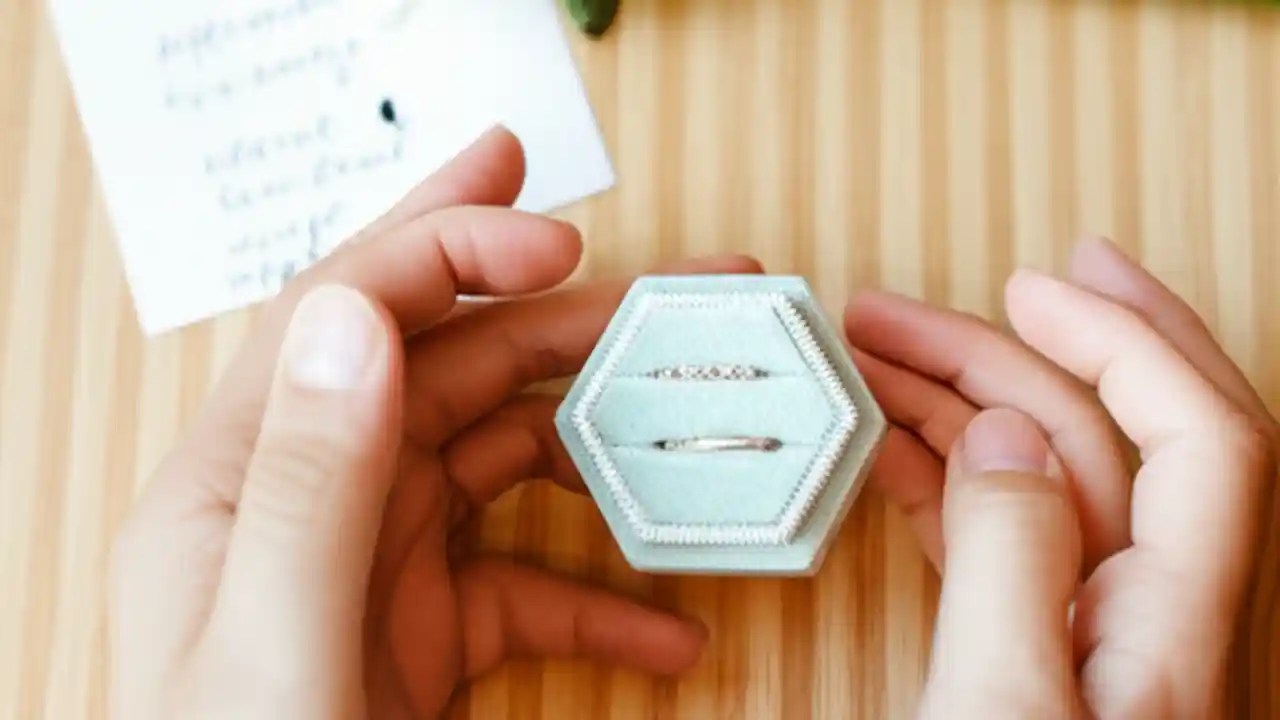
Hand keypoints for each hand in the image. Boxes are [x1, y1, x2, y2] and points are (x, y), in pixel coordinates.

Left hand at [111, 127, 759, 718]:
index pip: (345, 310)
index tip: (562, 238)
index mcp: (242, 479)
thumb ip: (310, 484)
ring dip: (601, 439)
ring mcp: (376, 561)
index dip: (450, 246)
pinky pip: (526, 581)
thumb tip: (361, 313)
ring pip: (499, 457)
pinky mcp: (427, 629)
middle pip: (446, 367)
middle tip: (678, 294)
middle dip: (562, 318)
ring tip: (698, 425)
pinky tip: (672, 630)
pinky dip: (602, 593)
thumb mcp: (270, 648)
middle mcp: (312, 498)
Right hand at [846, 238, 1277, 717]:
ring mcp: (1088, 637)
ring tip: (866, 365)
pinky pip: (992, 538)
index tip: (1029, 289)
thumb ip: (1011, 563)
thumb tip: (1006, 436)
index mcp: (1173, 631)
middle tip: (893, 314)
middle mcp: (1147, 621)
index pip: (1199, 438)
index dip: (1125, 340)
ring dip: (952, 409)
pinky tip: (884, 448)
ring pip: (1037, 481)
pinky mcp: (1029, 657)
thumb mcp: (1000, 704)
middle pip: (1099, 442)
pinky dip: (938, 480)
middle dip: (999, 354)